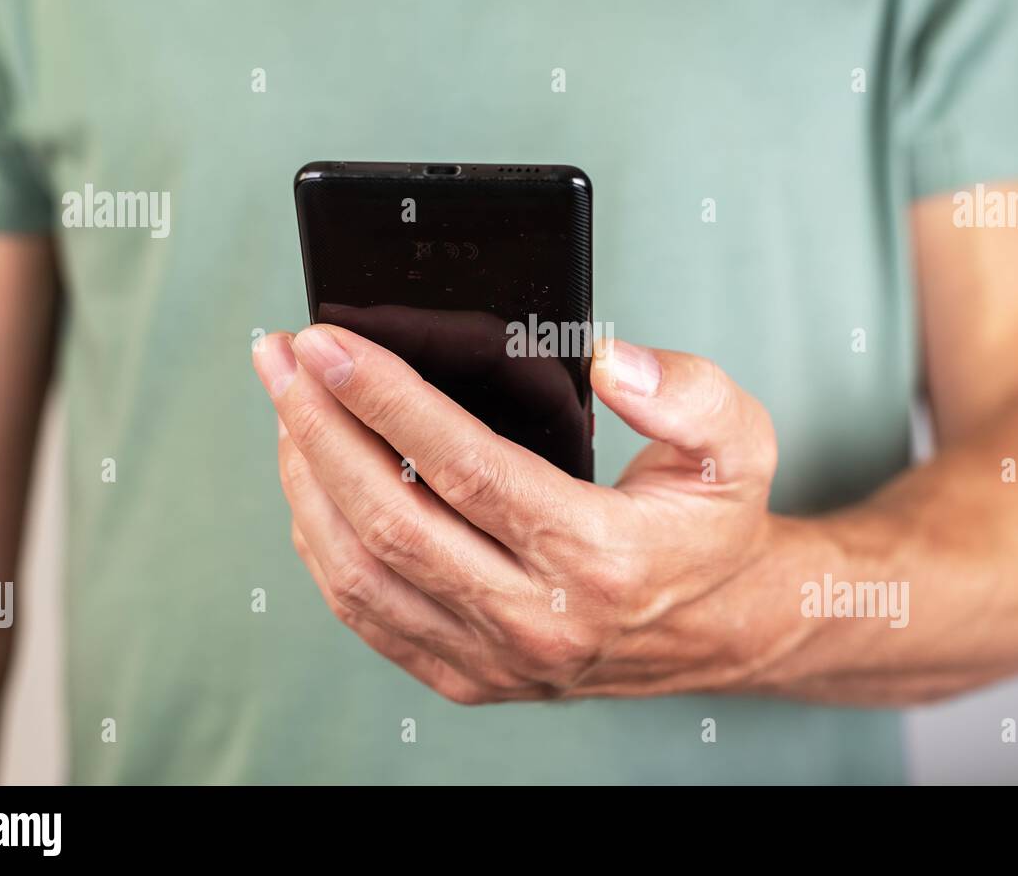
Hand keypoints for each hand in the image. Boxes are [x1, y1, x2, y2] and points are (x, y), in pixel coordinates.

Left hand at [253, 324, 793, 702]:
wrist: (715, 628)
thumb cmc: (710, 527)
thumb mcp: (736, 445)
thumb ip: (687, 393)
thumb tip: (606, 361)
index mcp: (597, 556)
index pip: (464, 468)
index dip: (386, 399)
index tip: (329, 344)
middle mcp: (537, 621)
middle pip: (389, 518)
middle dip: (319, 426)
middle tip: (281, 359)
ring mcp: (493, 657)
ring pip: (359, 571)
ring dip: (306, 481)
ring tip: (287, 407)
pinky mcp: (465, 674)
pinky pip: (365, 612)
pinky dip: (322, 542)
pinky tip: (313, 482)